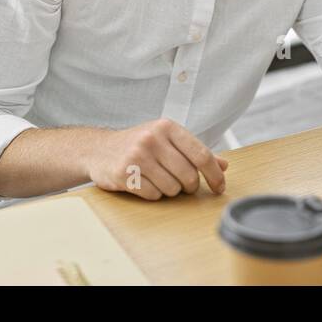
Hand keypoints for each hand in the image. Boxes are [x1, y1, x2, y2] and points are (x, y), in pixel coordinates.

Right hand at [86, 119, 228, 200]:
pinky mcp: (124, 173)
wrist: (98, 149)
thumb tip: (224, 165)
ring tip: (157, 179)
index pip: (201, 155)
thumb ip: (194, 151)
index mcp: (167, 127)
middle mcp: (152, 138)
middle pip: (188, 175)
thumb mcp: (167, 140)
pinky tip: (144, 183)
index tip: (219, 187)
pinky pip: (153, 195)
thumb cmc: (138, 144)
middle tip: (182, 184)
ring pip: (172, 188)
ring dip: (169, 190)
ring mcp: (137, 156)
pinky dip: (153, 194)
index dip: (215, 175)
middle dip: (189, 186)